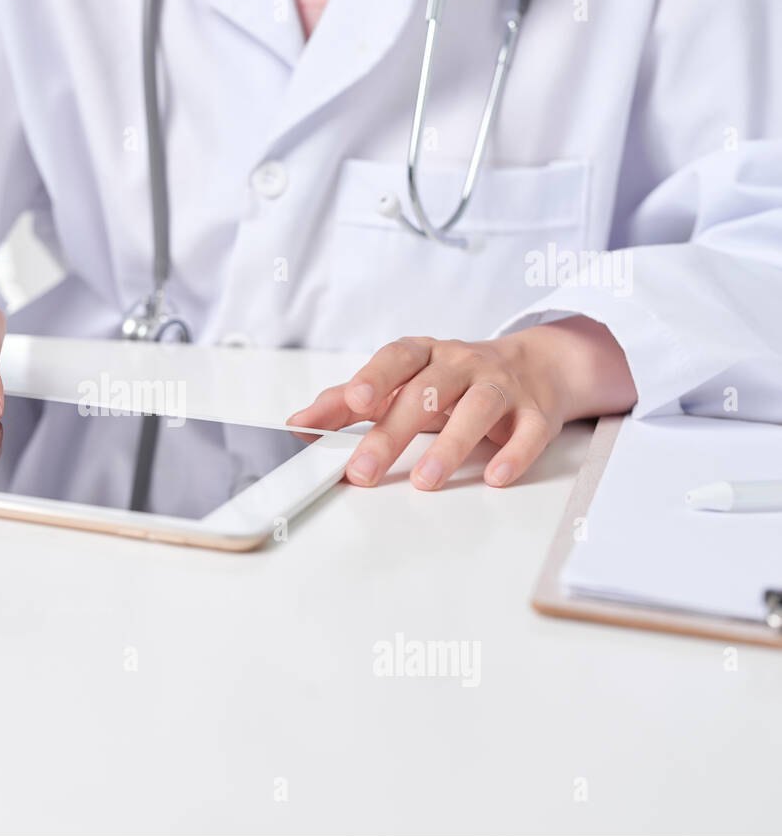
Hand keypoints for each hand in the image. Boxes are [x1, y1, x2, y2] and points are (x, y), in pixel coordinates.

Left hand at [287, 316, 636, 489]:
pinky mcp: (537, 413)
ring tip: (425, 481)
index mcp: (425, 354)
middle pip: (428, 392)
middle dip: (393, 433)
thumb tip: (298, 423)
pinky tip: (496, 477)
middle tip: (364, 471)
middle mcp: (464, 364)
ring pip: (478, 409)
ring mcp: (502, 386)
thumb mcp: (401, 383)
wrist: (536, 366)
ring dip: (451, 446)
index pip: (398, 357)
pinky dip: (515, 454)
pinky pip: (529, 432)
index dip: (376, 376)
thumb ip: (348, 402)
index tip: (355, 400)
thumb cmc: (453, 379)